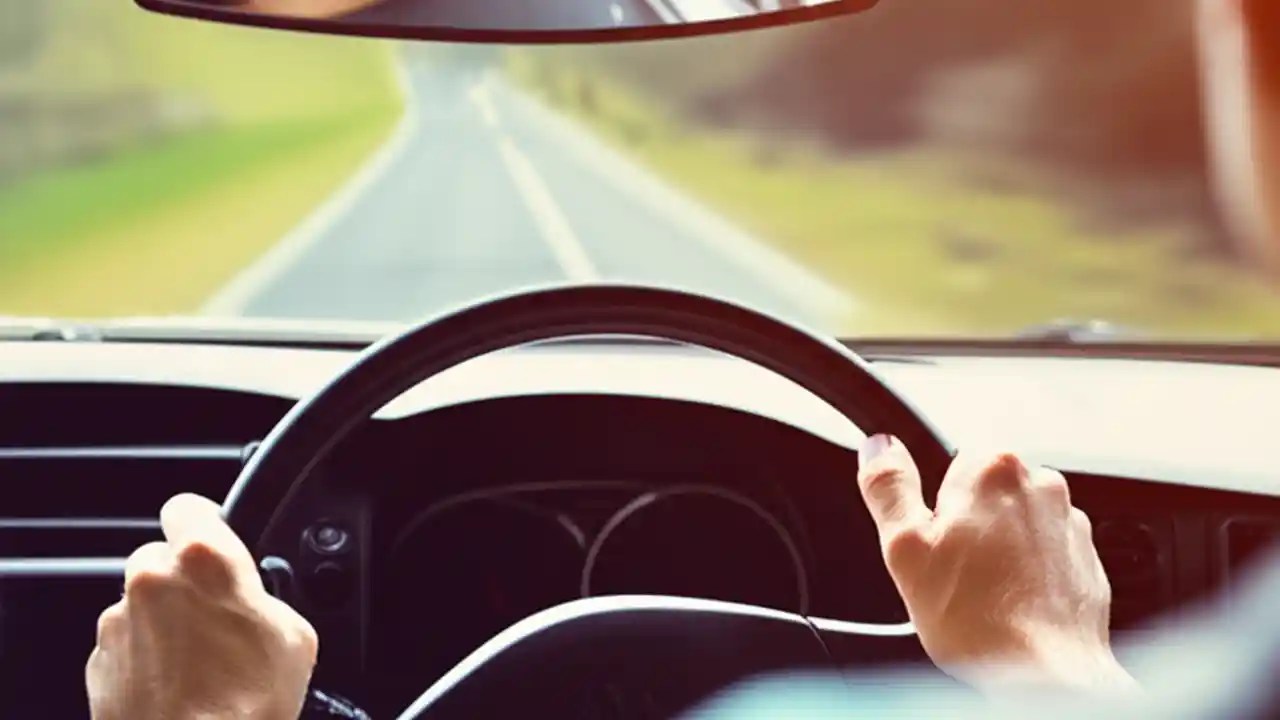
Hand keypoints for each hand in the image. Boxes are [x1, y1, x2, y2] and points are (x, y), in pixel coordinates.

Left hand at [87, 494, 317, 719]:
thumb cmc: (248, 706)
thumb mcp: (295, 636)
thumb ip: (264, 599)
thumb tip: (256, 603)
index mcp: (203, 561)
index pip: (188, 507)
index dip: (204, 524)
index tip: (214, 541)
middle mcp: (151, 582)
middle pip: (161, 558)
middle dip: (184, 582)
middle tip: (215, 619)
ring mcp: (118, 624)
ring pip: (141, 604)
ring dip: (165, 623)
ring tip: (200, 663)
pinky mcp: (99, 663)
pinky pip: (125, 644)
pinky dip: (146, 658)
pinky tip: (177, 686)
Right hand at [856, 435, 1134, 693]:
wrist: (1045, 674)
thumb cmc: (977, 618)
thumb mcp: (905, 548)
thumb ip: (888, 487)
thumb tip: (878, 447)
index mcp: (992, 468)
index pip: (952, 461)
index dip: (937, 505)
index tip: (937, 541)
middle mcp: (1040, 485)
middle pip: (987, 493)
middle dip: (970, 525)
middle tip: (955, 572)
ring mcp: (1070, 523)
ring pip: (1017, 523)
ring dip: (1001, 548)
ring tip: (985, 594)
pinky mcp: (1087, 559)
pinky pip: (1046, 554)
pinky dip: (1029, 573)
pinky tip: (1012, 606)